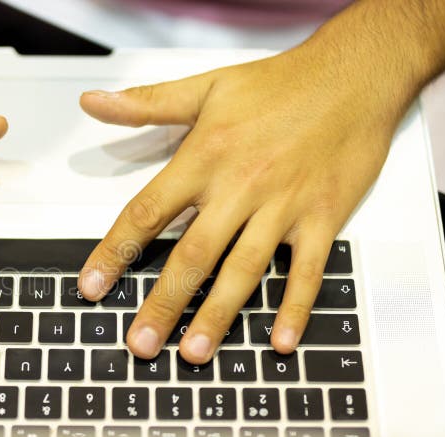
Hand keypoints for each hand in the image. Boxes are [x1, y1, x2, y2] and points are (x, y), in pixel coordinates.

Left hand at [77, 49, 399, 362]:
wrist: (354, 75)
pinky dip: (294, 306)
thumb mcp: (206, 86)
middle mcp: (240, 187)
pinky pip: (307, 269)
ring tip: (193, 353)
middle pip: (192, 255)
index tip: (91, 287)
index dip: (115, 253)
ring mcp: (283, 206)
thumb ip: (146, 103)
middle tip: (141, 343)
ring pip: (243, 270)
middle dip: (163, 303)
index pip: (147, 213)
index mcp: (204, 158)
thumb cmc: (278, 84)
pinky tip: (279, 341)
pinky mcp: (322, 218)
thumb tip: (93, 104)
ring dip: (217, 315)